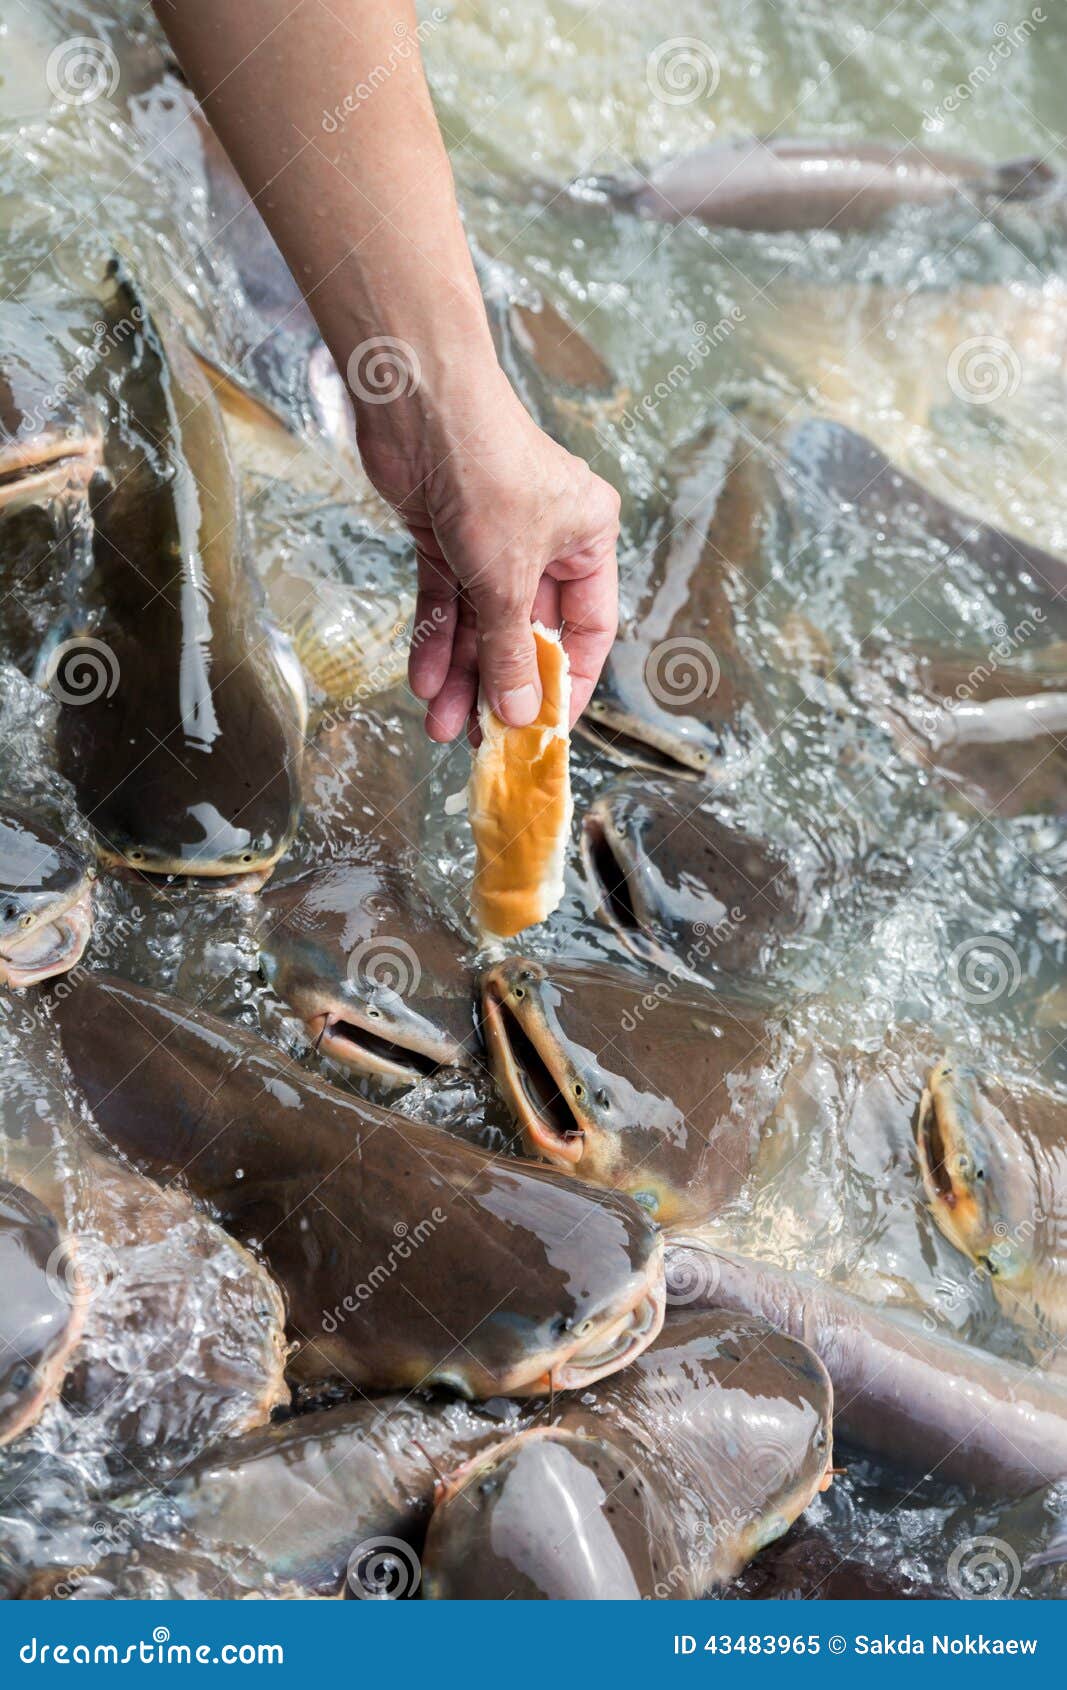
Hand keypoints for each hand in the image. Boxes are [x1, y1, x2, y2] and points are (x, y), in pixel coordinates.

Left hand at [356, 364, 619, 742]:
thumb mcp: (506, 580)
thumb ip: (510, 652)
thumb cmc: (486, 473)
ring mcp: (493, 537)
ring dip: (461, 673)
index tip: (545, 731)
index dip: (568, 683)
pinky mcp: (446, 533)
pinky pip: (446, 599)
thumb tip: (522, 716)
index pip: (588, 629)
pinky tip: (423, 680)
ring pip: (480, 621)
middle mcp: (546, 539)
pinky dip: (436, 637)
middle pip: (525, 631)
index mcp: (588, 538)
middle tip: (479, 740)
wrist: (419, 403)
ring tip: (440, 724)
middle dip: (499, 685)